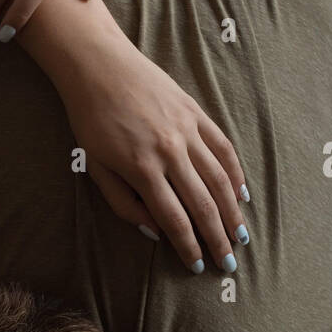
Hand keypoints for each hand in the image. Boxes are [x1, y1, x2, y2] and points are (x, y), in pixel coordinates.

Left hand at [62, 15, 249, 272]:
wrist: (98, 66)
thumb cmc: (90, 120)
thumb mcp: (96, 167)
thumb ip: (123, 203)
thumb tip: (153, 230)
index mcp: (143, 168)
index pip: (174, 218)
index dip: (188, 246)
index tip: (197, 265)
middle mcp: (171, 151)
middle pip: (203, 204)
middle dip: (217, 238)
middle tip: (228, 262)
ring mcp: (187, 130)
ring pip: (219, 179)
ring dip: (233, 211)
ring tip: (241, 235)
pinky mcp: (195, 113)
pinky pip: (223, 148)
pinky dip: (235, 173)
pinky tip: (241, 193)